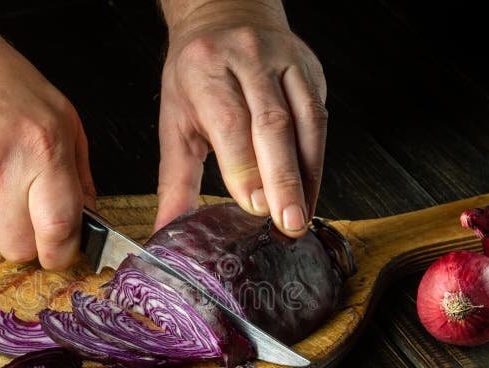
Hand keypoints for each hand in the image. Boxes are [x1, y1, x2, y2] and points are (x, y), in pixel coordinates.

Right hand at [0, 37, 94, 268]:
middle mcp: (0, 165)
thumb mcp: (62, 119)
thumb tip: (88, 222)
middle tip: (24, 216)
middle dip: (25, 241)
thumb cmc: (7, 87)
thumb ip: (79, 175)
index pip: (58, 228)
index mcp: (43, 149)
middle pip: (17, 248)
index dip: (61, 253)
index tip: (61, 253)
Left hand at [155, 2, 326, 235]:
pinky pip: (320, 117)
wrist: (225, 16)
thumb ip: (174, 179)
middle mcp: (249, 58)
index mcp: (207, 68)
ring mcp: (285, 60)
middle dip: (282, 179)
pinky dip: (317, 158)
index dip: (245, 168)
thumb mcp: (174, 121)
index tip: (254, 206)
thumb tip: (169, 225)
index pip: (231, 122)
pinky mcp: (310, 70)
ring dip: (308, 174)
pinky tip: (311, 188)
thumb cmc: (196, 73)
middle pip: (273, 124)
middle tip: (287, 221)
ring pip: (306, 121)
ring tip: (302, 213)